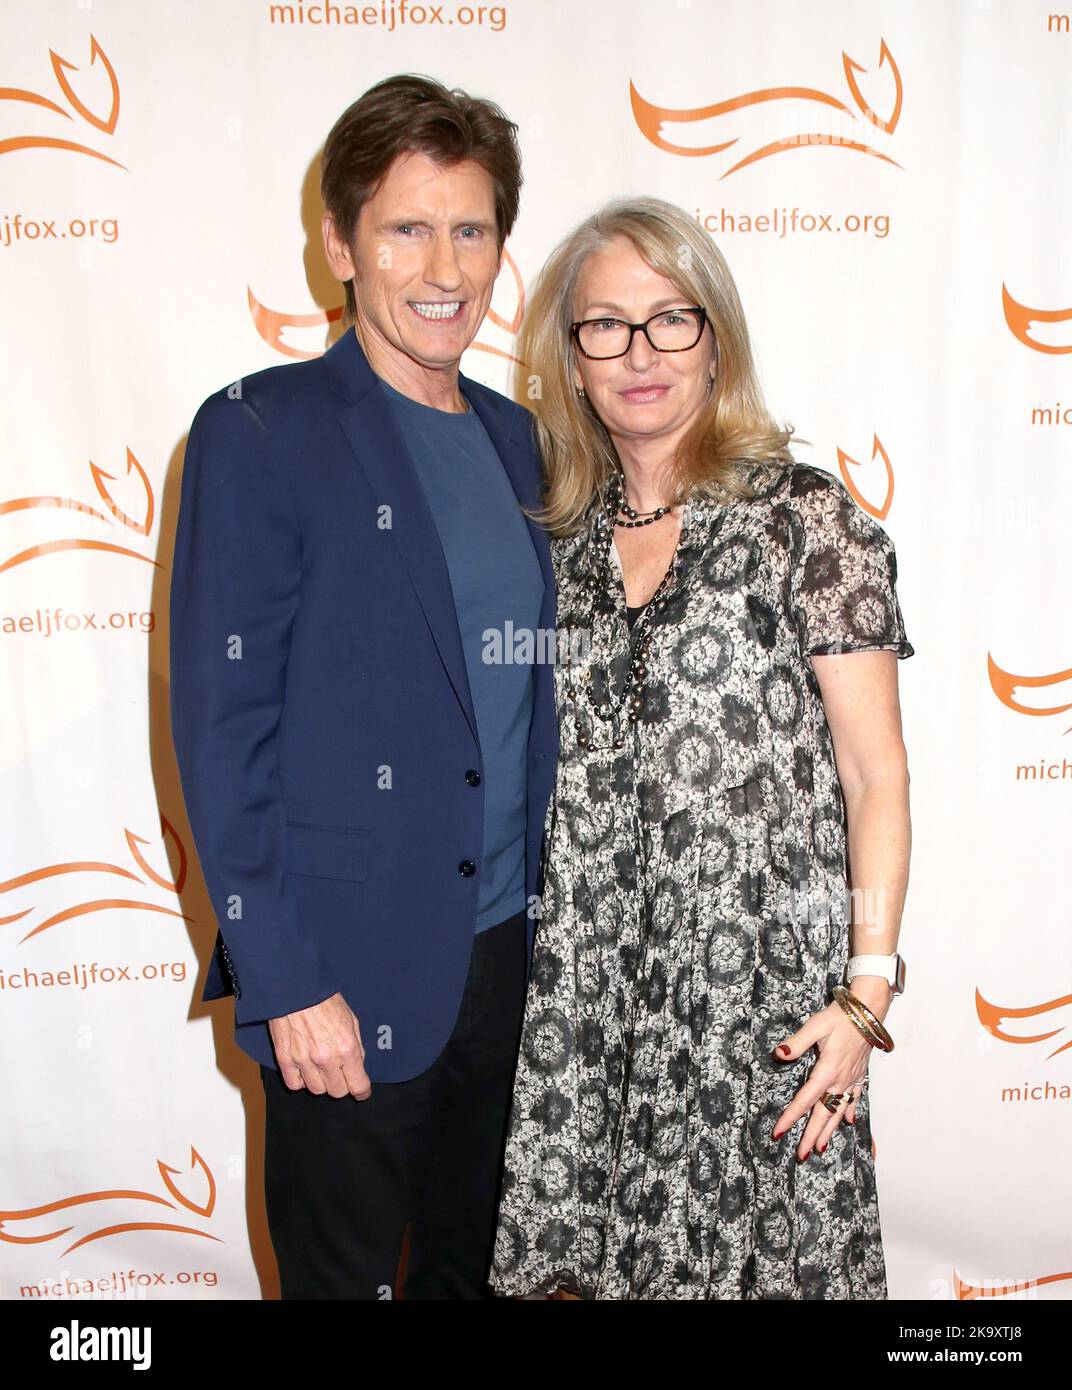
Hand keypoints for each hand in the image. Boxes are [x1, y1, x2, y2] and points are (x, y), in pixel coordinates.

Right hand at [268, 992, 371, 1099]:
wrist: (296, 988)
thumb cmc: (324, 1000)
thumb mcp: (351, 1019)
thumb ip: (356, 1045)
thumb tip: (358, 1064)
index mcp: (347, 1048)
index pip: (358, 1085)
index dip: (362, 1091)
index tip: (361, 1092)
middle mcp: (327, 1059)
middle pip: (338, 1092)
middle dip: (342, 1084)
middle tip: (339, 1073)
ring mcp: (304, 1061)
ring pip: (317, 1090)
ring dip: (321, 1082)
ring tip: (320, 1068)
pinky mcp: (285, 1060)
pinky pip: (295, 1085)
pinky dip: (301, 1081)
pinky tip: (304, 1069)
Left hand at [770, 979, 891, 1158]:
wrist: (868, 1011)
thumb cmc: (840, 1017)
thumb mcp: (814, 1027)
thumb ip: (796, 1043)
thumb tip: (779, 1054)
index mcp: (827, 1071)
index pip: (805, 1101)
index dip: (790, 1118)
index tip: (778, 1133)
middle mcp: (840, 1080)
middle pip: (823, 1114)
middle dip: (811, 1136)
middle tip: (800, 1155)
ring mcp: (852, 1079)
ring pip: (838, 1111)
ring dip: (829, 1130)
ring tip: (821, 1148)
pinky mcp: (859, 1074)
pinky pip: (855, 1098)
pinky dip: (849, 1111)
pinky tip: (847, 1121)